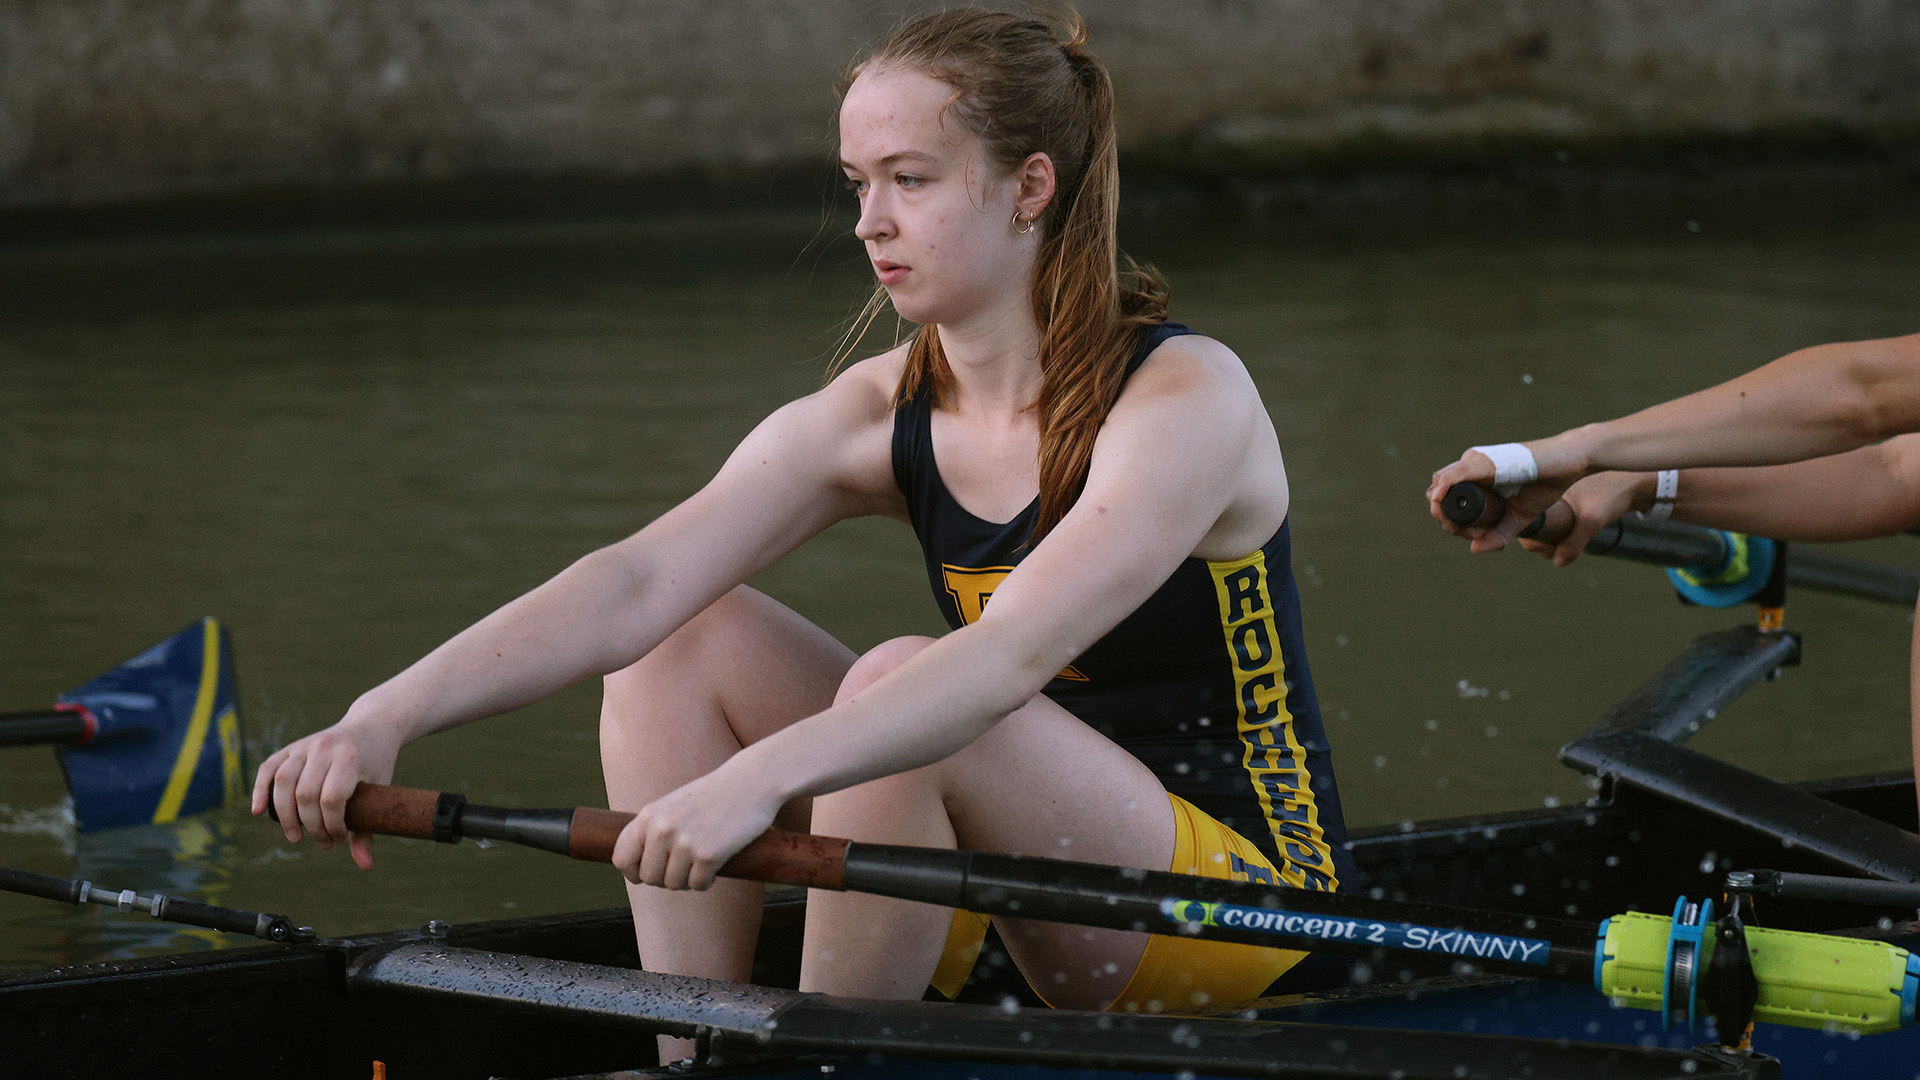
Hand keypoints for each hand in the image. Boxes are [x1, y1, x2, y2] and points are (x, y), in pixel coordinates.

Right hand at [251, 714, 402, 869]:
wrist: (372, 726)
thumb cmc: (376, 763)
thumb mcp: (379, 791)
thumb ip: (368, 828)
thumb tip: (365, 866)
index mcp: (348, 757)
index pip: (332, 799)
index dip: (333, 825)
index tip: (340, 837)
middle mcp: (323, 748)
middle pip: (305, 795)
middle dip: (311, 825)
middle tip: (323, 841)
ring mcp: (305, 745)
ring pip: (283, 782)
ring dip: (285, 815)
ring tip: (295, 836)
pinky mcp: (292, 746)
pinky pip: (268, 767)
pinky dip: (260, 790)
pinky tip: (258, 812)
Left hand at [611, 764, 781, 891]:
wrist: (751, 782)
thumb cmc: (713, 796)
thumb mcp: (672, 806)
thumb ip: (653, 830)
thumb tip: (639, 869)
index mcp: (649, 815)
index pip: (621, 858)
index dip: (634, 872)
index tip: (649, 873)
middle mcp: (662, 829)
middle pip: (649, 878)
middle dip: (666, 879)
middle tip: (684, 867)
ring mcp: (685, 842)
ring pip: (673, 884)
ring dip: (687, 880)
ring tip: (700, 863)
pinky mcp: (709, 854)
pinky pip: (697, 885)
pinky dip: (706, 881)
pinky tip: (715, 865)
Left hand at [1426, 448, 1574, 552]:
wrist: (1570, 464)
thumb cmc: (1545, 485)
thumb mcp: (1519, 518)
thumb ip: (1499, 534)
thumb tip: (1473, 549)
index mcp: (1476, 480)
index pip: (1448, 501)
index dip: (1450, 522)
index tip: (1471, 535)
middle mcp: (1472, 468)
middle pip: (1439, 492)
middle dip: (1443, 517)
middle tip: (1467, 533)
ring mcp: (1476, 462)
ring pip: (1442, 483)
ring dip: (1441, 506)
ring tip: (1457, 525)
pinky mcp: (1485, 460)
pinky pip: (1457, 473)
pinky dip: (1445, 486)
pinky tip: (1439, 499)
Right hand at [1516, 472, 1647, 566]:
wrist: (1637, 482)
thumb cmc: (1612, 494)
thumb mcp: (1592, 520)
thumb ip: (1574, 542)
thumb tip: (1558, 562)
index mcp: (1545, 487)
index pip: (1526, 517)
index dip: (1531, 536)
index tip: (1544, 548)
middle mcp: (1548, 490)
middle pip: (1534, 523)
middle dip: (1541, 540)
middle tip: (1554, 551)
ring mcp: (1558, 497)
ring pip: (1545, 524)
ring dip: (1549, 538)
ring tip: (1561, 548)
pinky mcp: (1570, 502)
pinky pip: (1556, 521)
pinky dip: (1558, 533)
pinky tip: (1566, 540)